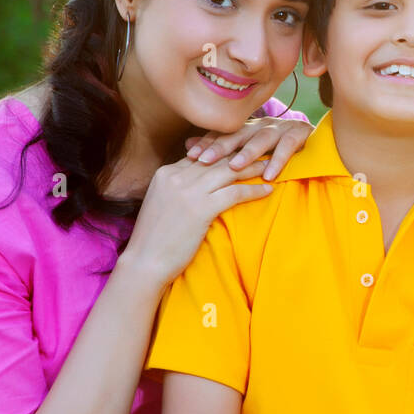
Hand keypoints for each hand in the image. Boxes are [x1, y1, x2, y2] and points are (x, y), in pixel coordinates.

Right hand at [118, 157, 273, 289]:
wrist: (144, 262)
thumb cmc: (154, 239)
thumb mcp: (161, 203)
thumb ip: (176, 188)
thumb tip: (197, 183)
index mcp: (165, 172)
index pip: (201, 153)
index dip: (224, 151)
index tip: (241, 150)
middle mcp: (176, 176)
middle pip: (217, 158)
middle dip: (242, 153)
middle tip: (263, 151)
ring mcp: (188, 191)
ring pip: (229, 171)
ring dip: (253, 167)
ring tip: (270, 166)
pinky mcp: (201, 208)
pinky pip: (235, 192)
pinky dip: (254, 190)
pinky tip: (267, 190)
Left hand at [185, 116, 312, 180]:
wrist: (314, 140)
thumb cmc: (275, 148)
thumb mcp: (246, 149)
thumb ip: (220, 147)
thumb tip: (187, 145)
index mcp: (247, 128)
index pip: (224, 133)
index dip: (207, 143)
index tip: (190, 156)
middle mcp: (261, 124)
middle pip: (238, 134)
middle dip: (221, 146)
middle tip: (205, 160)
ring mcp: (281, 128)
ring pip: (262, 139)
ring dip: (248, 152)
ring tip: (235, 166)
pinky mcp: (300, 135)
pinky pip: (287, 147)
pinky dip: (278, 160)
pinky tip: (270, 175)